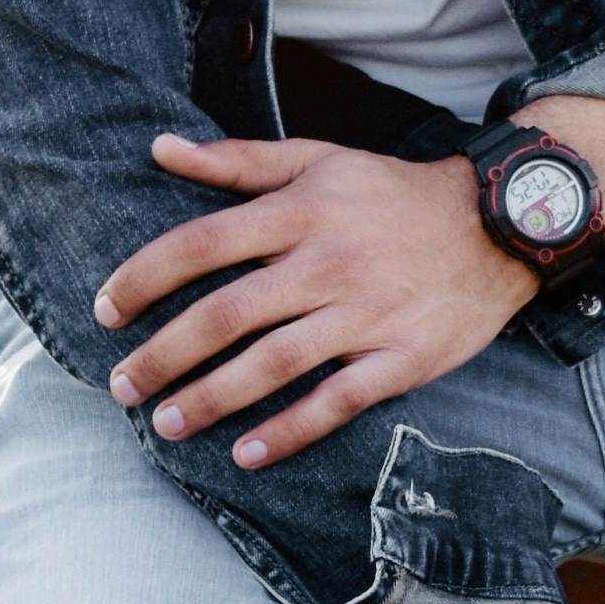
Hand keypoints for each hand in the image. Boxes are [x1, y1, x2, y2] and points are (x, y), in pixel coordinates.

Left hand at [93, 133, 530, 466]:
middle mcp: (328, 262)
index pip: (200, 244)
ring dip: (211, 400)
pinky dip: (289, 431)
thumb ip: (236, 161)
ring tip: (166, 424)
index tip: (106, 310)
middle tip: (122, 385)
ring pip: (272, 365)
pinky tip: (246, 454)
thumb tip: (160, 149)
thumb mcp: (318, 160)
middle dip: (162, 356)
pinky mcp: (402, 358)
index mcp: (300, 210)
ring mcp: (366, 314)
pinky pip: (336, 402)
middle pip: (224, 315)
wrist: (498, 225)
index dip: (144, 279)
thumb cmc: (393, 194)